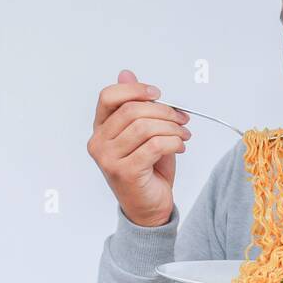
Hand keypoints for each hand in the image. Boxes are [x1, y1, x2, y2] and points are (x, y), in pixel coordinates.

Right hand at [87, 70, 192, 226]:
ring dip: (172, 128)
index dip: (135, 90)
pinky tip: (180, 147)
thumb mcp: (143, 133)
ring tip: (183, 135)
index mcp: (100, 129)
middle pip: (132, 110)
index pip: (109, 97)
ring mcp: (109, 159)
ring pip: (145, 127)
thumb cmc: (147, 170)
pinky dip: (174, 143)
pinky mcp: (125, 172)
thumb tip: (126, 73)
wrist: (149, 209)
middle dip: (164, 111)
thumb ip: (135, 106)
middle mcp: (99, 143)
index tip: (158, 94)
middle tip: (182, 120)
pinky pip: (155, 145)